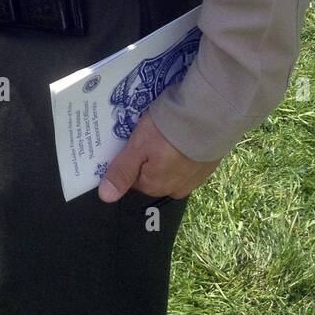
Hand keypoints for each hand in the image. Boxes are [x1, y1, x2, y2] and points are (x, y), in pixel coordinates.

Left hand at [97, 110, 221, 202]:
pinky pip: (189, 163)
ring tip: (165, 133)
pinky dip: (184, 153)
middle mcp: (175, 189)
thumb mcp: (137, 147)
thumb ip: (122, 172)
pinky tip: (183, 137)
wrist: (208, 117)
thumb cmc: (166, 132)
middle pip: (152, 175)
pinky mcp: (208, 167)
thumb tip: (105, 197)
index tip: (129, 141)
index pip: (132, 179)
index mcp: (155, 186)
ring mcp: (194, 180)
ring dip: (167, 155)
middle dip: (148, 158)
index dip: (129, 159)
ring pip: (171, 169)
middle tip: (147, 134)